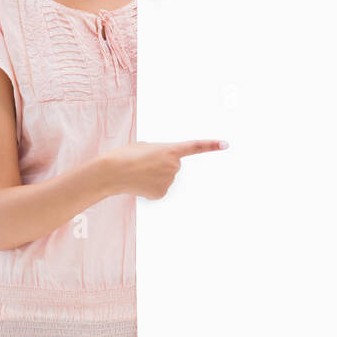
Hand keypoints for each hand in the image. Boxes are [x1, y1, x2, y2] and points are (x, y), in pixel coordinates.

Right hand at [103, 140, 228, 198]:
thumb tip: (162, 163)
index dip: (212, 145)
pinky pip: (160, 188)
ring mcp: (169, 181)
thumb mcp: (144, 146)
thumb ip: (159, 152)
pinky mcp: (162, 193)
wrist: (110, 172)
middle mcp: (174, 166)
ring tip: (138, 172)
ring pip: (165, 177)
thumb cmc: (124, 155)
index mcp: (171, 150)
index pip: (196, 147)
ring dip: (154, 175)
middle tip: (143, 162)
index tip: (226, 144)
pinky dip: (150, 186)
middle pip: (173, 164)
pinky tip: (139, 183)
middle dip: (161, 163)